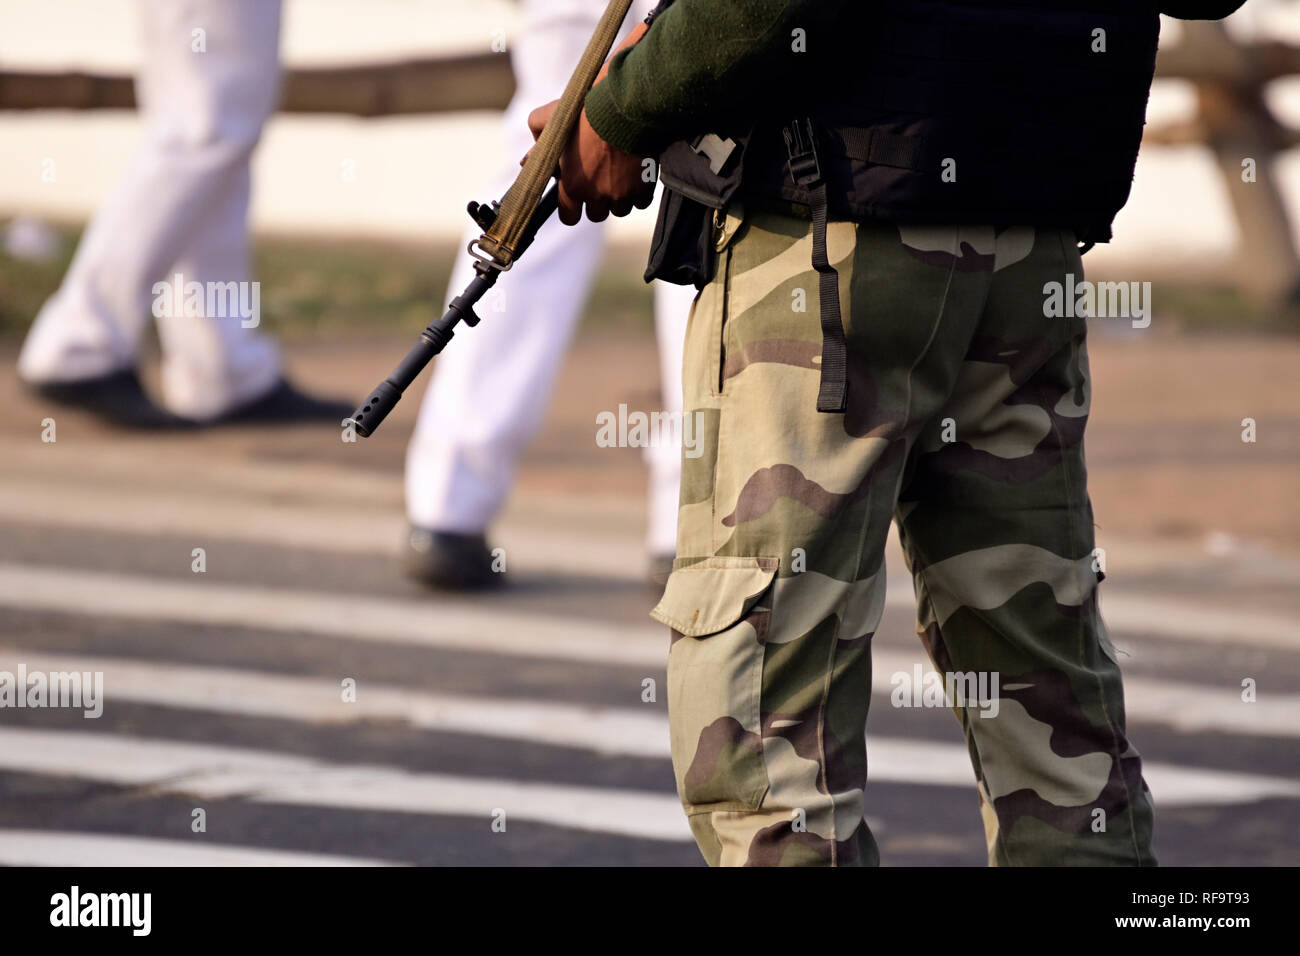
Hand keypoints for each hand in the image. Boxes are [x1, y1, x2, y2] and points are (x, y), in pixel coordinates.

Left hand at [526, 103, 654, 224]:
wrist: (627, 106)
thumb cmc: (588, 110)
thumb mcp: (555, 115)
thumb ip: (539, 135)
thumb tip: (528, 157)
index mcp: (572, 184)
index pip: (568, 217)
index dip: (572, 208)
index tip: (576, 197)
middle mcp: (596, 196)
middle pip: (596, 214)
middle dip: (598, 201)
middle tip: (600, 179)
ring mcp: (622, 196)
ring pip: (620, 209)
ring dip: (620, 197)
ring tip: (621, 173)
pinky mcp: (644, 191)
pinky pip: (642, 202)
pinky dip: (640, 190)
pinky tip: (637, 172)